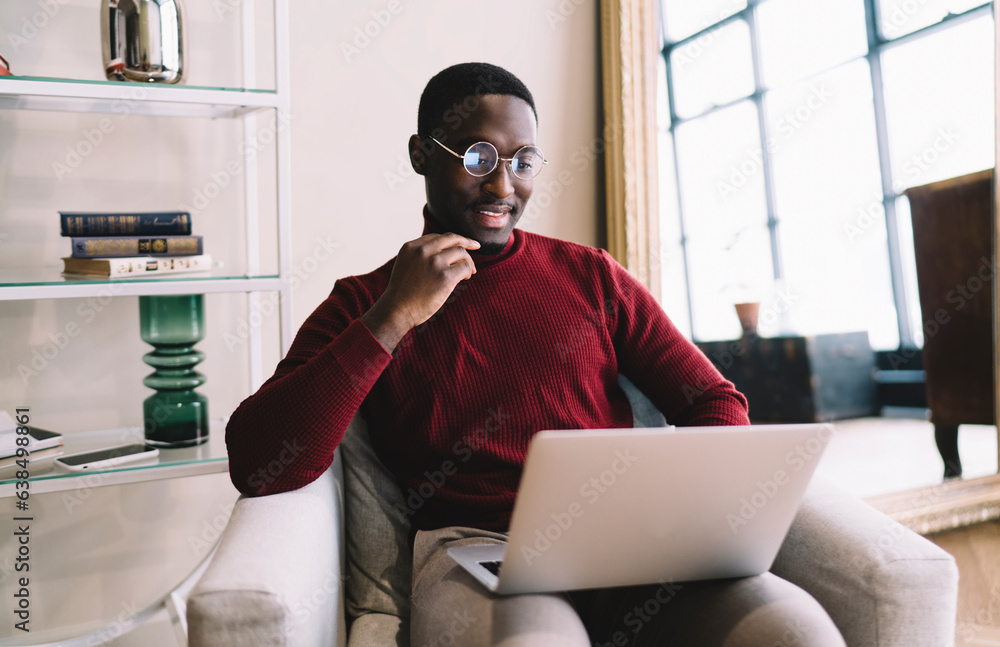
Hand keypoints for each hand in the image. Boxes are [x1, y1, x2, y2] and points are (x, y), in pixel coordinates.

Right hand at [362, 233, 479, 350]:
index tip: (459, 244)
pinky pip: (465, 267)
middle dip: (466, 241)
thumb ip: (420, 256)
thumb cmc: (402, 294)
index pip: (437, 237)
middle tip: (476, 246)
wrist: (397, 311)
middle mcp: (423, 251)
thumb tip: (445, 253)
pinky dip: (469, 271)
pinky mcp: (445, 276)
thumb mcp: (406, 266)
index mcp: (411, 247)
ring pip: (461, 252)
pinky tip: (466, 278)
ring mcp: (435, 262)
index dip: (450, 242)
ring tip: (469, 272)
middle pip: (451, 238)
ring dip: (468, 261)